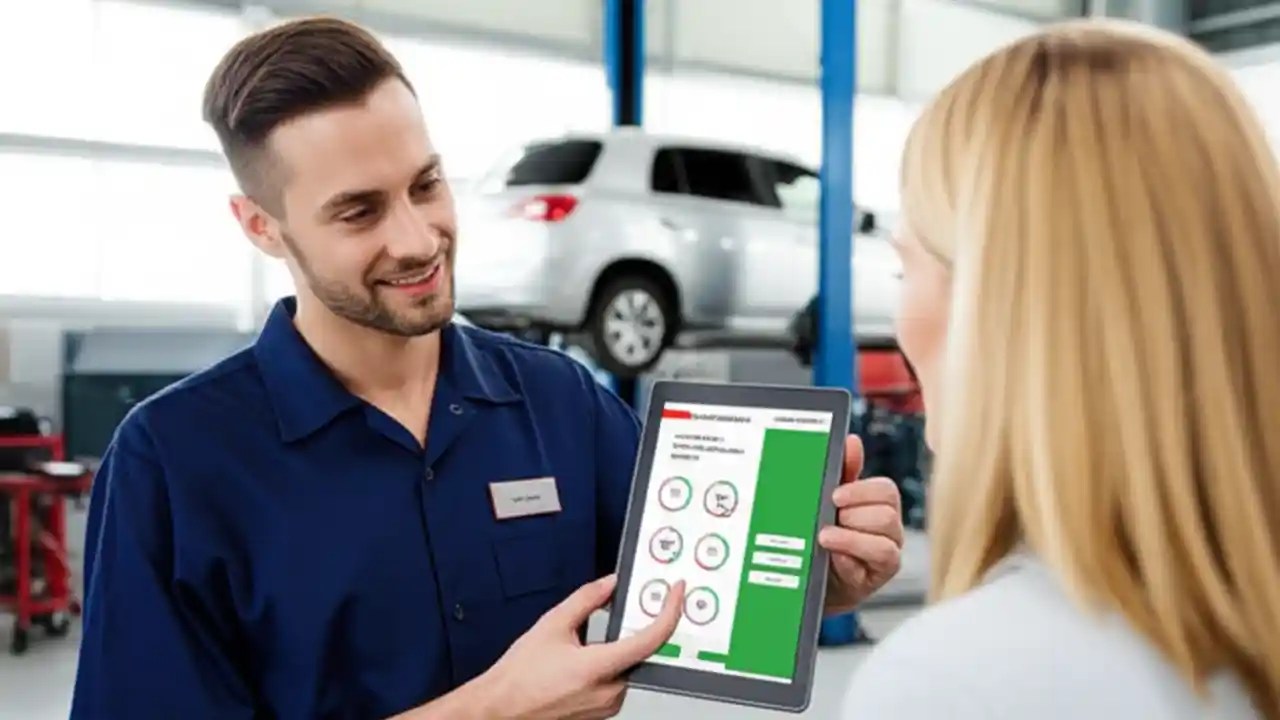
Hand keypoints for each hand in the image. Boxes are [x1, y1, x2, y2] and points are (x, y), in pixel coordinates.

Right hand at [475, 574, 685, 719]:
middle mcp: (608, 693)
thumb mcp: (552, 625)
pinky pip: (616, 683)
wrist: (500, 709)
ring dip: (616, 650)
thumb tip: (610, 585)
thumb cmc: (519, 677)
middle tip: (618, 614)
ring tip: (582, 646)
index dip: (669, 611)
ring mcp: (606, 707)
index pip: (651, 639)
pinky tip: (582, 661)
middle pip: (639, 653)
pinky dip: (608, 666)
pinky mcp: (601, 714)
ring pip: (627, 668)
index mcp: (597, 668)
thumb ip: (587, 600)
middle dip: (631, 631)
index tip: (676, 594)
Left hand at [818, 435, 904, 614]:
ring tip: (825, 537)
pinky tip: (833, 556)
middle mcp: (890, 529)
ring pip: (884, 542)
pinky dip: (851, 558)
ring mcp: (888, 554)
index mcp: (880, 505)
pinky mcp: (880, 576)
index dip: (861, 491)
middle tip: (830, 519)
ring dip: (850, 538)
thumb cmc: (828, 534)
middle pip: (887, 515)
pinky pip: (875, 567)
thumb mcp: (831, 502)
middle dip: (854, 516)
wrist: (817, 577)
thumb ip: (844, 472)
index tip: (835, 496)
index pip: (886, 491)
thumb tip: (852, 441)